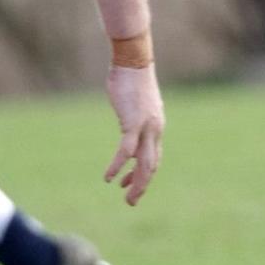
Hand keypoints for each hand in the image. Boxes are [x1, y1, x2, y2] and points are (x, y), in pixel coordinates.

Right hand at [104, 63, 164, 205]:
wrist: (134, 63)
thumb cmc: (132, 81)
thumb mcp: (136, 105)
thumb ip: (134, 118)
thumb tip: (129, 124)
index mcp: (156, 127)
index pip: (154, 157)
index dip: (143, 174)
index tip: (130, 184)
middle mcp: (155, 130)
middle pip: (152, 165)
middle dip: (142, 185)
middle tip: (132, 201)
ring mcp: (146, 127)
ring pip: (144, 162)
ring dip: (135, 182)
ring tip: (126, 196)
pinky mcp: (134, 123)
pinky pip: (126, 151)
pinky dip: (118, 166)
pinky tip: (109, 177)